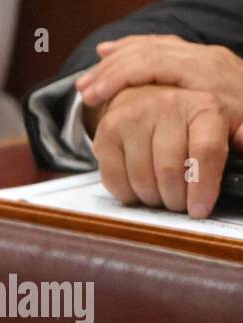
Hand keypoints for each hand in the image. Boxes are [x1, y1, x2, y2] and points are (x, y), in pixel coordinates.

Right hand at [77, 34, 242, 144]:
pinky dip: (124, 50)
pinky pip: (150, 45)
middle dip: (109, 72)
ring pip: (145, 48)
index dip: (121, 77)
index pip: (157, 63)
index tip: (96, 95)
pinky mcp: (186, 56)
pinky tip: (104, 55)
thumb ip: (242, 135)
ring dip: (111, 65)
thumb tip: (240, 142)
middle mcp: (198, 57)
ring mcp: (191, 54)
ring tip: (85, 84)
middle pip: (145, 53)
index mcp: (209, 71)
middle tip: (84, 92)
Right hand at [87, 84, 231, 217]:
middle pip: (170, 171)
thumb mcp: (223, 124)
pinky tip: (139, 187)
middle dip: (176, 199)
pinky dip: (128, 194)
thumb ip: (238, 137)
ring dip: (152, 199)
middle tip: (179, 204)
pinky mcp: (107, 133)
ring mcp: (132, 118)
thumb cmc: (186, 120)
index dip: (203, 188)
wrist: (144, 98)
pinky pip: (116, 182)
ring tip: (161, 194)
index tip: (199, 210)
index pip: (205, 151)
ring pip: (142, 181)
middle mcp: (166, 105)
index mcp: (201, 105)